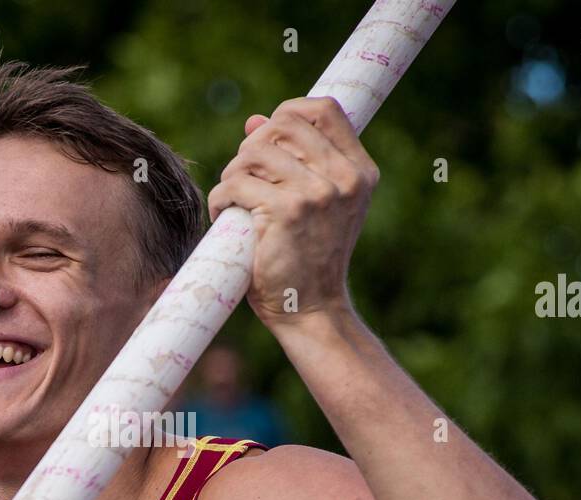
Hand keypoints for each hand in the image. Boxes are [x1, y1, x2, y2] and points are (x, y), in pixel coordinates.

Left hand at [207, 96, 377, 328]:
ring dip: (234, 172)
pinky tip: (224, 213)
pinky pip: (236, 182)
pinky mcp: (287, 211)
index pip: (324, 108)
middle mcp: (345, 177)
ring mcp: (318, 193)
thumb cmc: (309, 258)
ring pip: (254, 150)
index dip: (288, 113)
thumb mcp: (316, 205)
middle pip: (283, 123)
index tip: (270, 142)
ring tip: (235, 198)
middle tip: (245, 176)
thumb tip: (254, 120)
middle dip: (253, 145)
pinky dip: (220, 197)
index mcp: (359, 171)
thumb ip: (294, 160)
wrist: (311, 310)